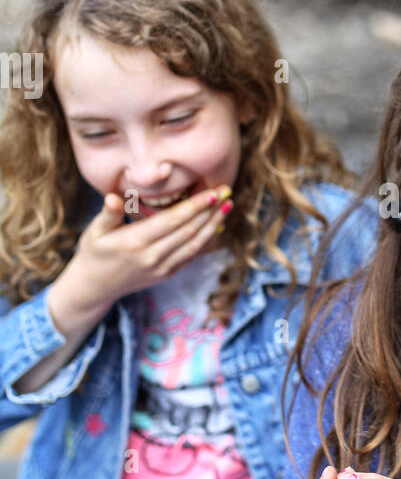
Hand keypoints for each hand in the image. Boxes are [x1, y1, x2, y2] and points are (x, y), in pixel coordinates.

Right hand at [64, 183, 233, 313]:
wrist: (95, 287)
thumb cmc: (94, 252)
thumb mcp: (95, 231)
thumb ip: (108, 213)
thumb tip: (112, 198)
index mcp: (135, 242)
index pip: (172, 221)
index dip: (195, 206)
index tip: (212, 192)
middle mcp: (152, 256)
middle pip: (189, 231)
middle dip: (211, 210)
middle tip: (226, 191)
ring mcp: (162, 267)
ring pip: (195, 244)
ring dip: (214, 224)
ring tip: (228, 206)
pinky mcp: (167, 274)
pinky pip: (192, 255)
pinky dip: (207, 241)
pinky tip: (217, 225)